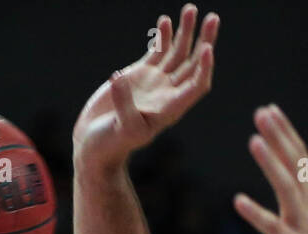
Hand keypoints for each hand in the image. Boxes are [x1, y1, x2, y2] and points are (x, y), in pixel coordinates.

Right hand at [72, 4, 217, 171]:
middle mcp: (167, 93)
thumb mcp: (121, 129)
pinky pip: (156, 52)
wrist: (95, 144)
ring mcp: (155, 82)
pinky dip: (162, 36)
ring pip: (176, 52)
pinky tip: (165, 21)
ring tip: (190, 9)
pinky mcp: (139, 75)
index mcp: (171, 109)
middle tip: (212, 18)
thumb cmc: (110, 144)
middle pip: (193, 63)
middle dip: (204, 40)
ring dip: (185, 31)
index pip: (196, 85)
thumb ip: (124, 104)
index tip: (207, 49)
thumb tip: (119, 78)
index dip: (204, 68)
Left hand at [233, 105, 307, 233]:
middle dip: (279, 136)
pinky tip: (237, 200)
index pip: (298, 160)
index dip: (285, 134)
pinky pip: (273, 229)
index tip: (270, 110)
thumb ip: (292, 208)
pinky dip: (257, 214)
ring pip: (287, 189)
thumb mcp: (298, 231)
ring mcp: (303, 230)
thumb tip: (287, 187)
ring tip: (253, 140)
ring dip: (270, 164)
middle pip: (295, 165)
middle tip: (263, 110)